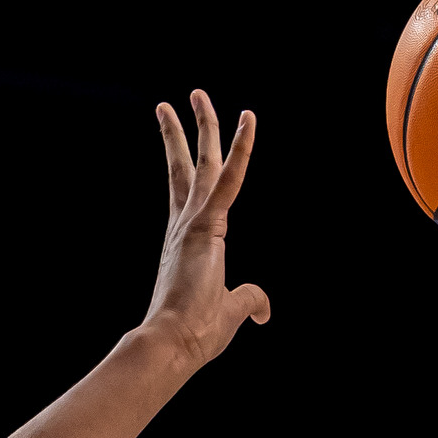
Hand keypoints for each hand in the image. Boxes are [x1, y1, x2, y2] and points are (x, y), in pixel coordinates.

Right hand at [142, 90, 270, 368]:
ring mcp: (192, 223)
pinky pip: (228, 179)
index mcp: (185, 242)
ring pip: (201, 163)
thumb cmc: (195, 334)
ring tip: (197, 93)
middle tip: (172, 103)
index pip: (184, 192)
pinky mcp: (205, 226)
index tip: (177, 140)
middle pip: (183, 169)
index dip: (182, 164)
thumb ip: (250, 300)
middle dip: (181, 134)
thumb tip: (265, 309)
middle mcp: (183, 226)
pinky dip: (241, 149)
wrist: (172, 344)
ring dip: (202, 125)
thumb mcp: (230, 312)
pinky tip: (248, 119)